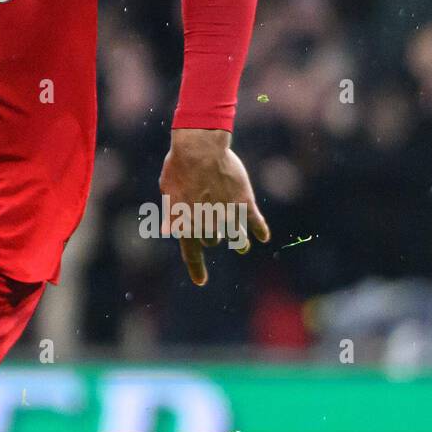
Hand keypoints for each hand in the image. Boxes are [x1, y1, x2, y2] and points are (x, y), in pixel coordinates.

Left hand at [158, 127, 269, 286]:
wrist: (200, 150)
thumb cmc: (179, 166)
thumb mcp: (168, 190)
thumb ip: (173, 211)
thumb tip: (170, 227)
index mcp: (186, 224)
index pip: (191, 253)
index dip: (196, 269)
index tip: (201, 281)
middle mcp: (208, 226)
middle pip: (212, 239)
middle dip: (212, 235)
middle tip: (214, 231)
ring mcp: (228, 216)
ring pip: (236, 238)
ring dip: (239, 243)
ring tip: (242, 246)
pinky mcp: (245, 204)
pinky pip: (256, 223)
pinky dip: (260, 231)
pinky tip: (263, 236)